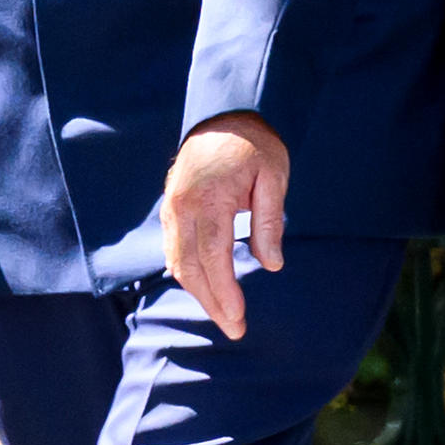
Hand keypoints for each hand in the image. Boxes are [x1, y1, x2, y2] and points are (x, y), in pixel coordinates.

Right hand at [166, 116, 290, 342]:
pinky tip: (205, 289)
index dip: (224, 292)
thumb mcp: (274, 176)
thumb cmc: (254, 145)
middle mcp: (182, 207)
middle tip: (234, 329)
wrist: (221, 114)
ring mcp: (172, 208)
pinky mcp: (171, 209)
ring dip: (198, 292)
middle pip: (191, 268)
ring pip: (178, 263)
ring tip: (223, 315)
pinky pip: (174, 250)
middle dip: (212, 302)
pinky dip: (188, 274)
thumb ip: (269, 220)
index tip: (238, 318)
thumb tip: (271, 265)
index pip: (213, 256)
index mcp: (209, 199)